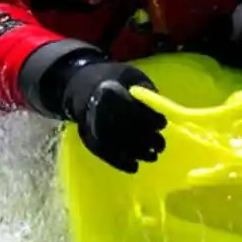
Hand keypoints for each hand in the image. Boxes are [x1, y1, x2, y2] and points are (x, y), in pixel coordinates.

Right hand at [60, 59, 166, 173]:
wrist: (79, 86)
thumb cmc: (111, 78)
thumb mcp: (129, 74)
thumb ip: (144, 87)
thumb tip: (159, 105)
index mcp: (109, 92)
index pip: (133, 109)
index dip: (150, 118)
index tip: (162, 123)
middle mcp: (98, 111)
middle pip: (127, 130)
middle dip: (147, 140)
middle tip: (160, 145)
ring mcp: (92, 127)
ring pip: (118, 145)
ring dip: (138, 153)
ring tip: (152, 155)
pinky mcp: (88, 139)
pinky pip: (104, 154)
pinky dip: (120, 163)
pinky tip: (134, 167)